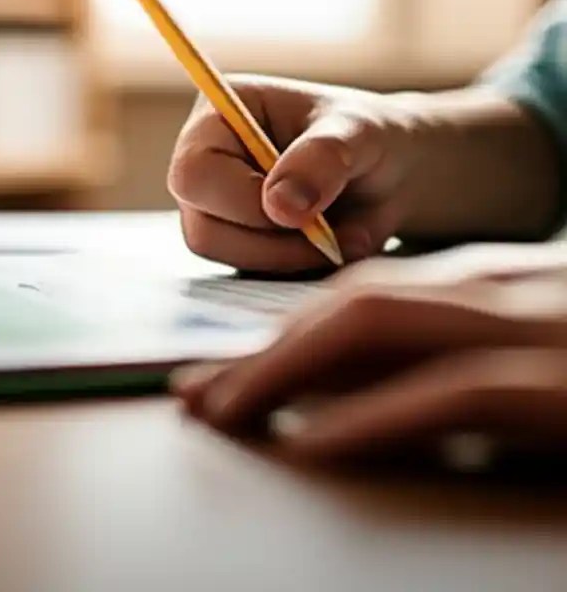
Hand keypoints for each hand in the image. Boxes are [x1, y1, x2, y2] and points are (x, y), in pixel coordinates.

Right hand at [169, 75, 430, 272]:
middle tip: (332, 236)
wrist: (393, 171)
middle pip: (201, 227)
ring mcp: (214, 207)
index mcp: (217, 116)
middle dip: (272, 242)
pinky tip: (330, 247)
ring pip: (223, 255)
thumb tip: (280, 206)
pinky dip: (293, 268)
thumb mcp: (359, 132)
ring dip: (287, 258)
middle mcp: (204, 163)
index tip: (304, 210)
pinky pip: (247, 272)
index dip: (241, 202)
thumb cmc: (370, 135)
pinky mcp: (233, 242)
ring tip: (344, 238)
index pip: (195, 174)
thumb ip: (321, 159)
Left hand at [172, 244, 566, 462]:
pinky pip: (449, 393)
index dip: (281, 338)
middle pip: (346, 308)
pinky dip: (372, 416)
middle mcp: (489, 288)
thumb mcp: (518, 342)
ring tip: (223, 413)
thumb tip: (345, 397)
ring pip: (374, 326)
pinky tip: (312, 444)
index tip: (221, 378)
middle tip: (195, 396)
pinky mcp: (559, 384)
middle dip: (262, 352)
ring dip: (285, 370)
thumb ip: (440, 353)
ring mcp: (525, 326)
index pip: (357, 298)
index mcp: (478, 280)